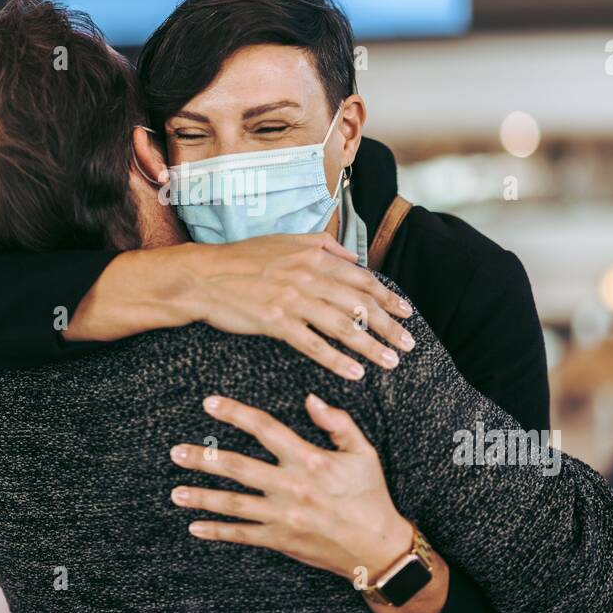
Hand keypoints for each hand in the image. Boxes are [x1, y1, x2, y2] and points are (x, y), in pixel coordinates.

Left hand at [169, 393, 414, 582]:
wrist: (378, 547)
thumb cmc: (370, 495)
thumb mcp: (363, 452)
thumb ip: (337, 422)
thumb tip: (311, 399)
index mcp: (309, 459)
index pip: (265, 429)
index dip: (235, 414)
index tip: (210, 404)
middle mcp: (291, 486)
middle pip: (237, 468)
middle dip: (203, 459)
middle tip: (176, 452)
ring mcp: (283, 516)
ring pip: (233, 504)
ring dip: (201, 496)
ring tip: (175, 492)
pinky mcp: (281, 539)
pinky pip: (242, 535)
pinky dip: (217, 532)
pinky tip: (195, 526)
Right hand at [177, 233, 414, 379]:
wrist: (203, 276)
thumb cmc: (243, 258)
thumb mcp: (286, 240)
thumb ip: (323, 246)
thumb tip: (353, 257)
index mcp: (314, 256)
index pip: (362, 279)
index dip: (388, 297)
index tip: (406, 313)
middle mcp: (308, 276)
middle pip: (359, 304)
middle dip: (388, 326)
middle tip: (409, 344)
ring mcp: (293, 299)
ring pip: (342, 326)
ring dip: (370, 346)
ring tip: (391, 361)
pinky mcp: (276, 321)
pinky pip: (314, 345)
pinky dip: (337, 360)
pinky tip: (354, 372)